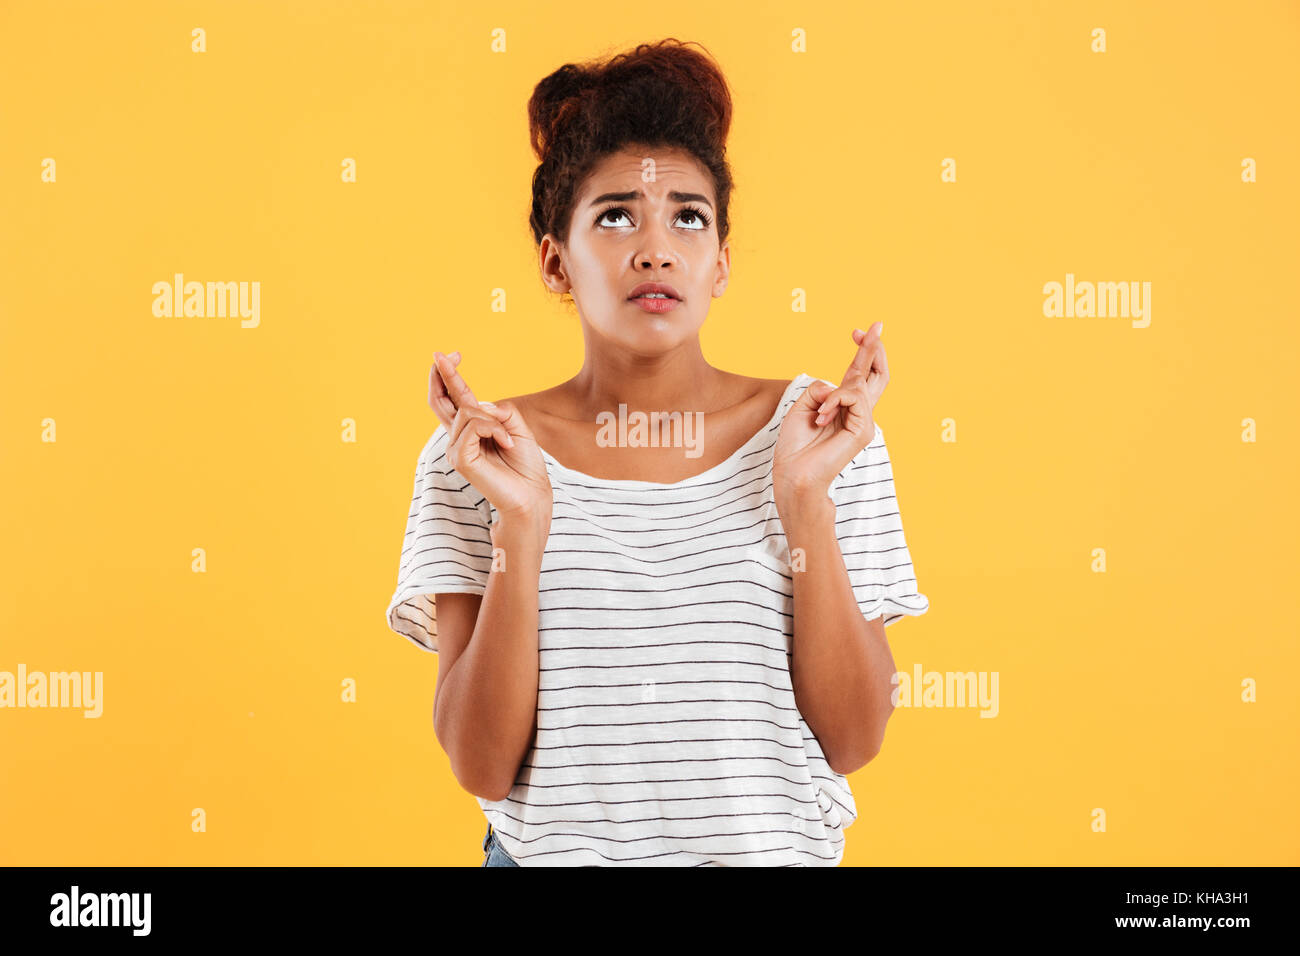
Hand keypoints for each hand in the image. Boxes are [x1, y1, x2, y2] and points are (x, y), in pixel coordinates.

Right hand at [429, 350, 552, 522]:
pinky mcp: (460, 459)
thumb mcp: (517, 427)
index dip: (449, 375)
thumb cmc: (525, 466)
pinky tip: (505, 444)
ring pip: (468, 412)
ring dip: (494, 421)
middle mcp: (459, 438)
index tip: (453, 354)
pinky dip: (494, 430)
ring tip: (508, 441)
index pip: (453, 399)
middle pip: (440, 400)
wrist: (532, 494)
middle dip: (443, 375)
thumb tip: (481, 405)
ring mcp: (456, 449)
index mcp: (472, 430)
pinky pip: (474, 427)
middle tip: (444, 354)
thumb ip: (499, 411)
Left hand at [772, 322, 888, 505]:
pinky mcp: (863, 430)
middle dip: (874, 348)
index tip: (856, 331)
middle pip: (877, 375)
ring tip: (817, 415)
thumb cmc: (795, 446)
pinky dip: (833, 402)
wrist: (794, 475)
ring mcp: (864, 422)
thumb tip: (837, 388)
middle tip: (875, 326)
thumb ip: (821, 390)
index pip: (859, 375)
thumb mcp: (803, 407)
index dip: (862, 351)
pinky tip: (821, 418)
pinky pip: (852, 398)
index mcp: (842, 407)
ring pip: (858, 386)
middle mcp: (858, 413)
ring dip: (833, 394)